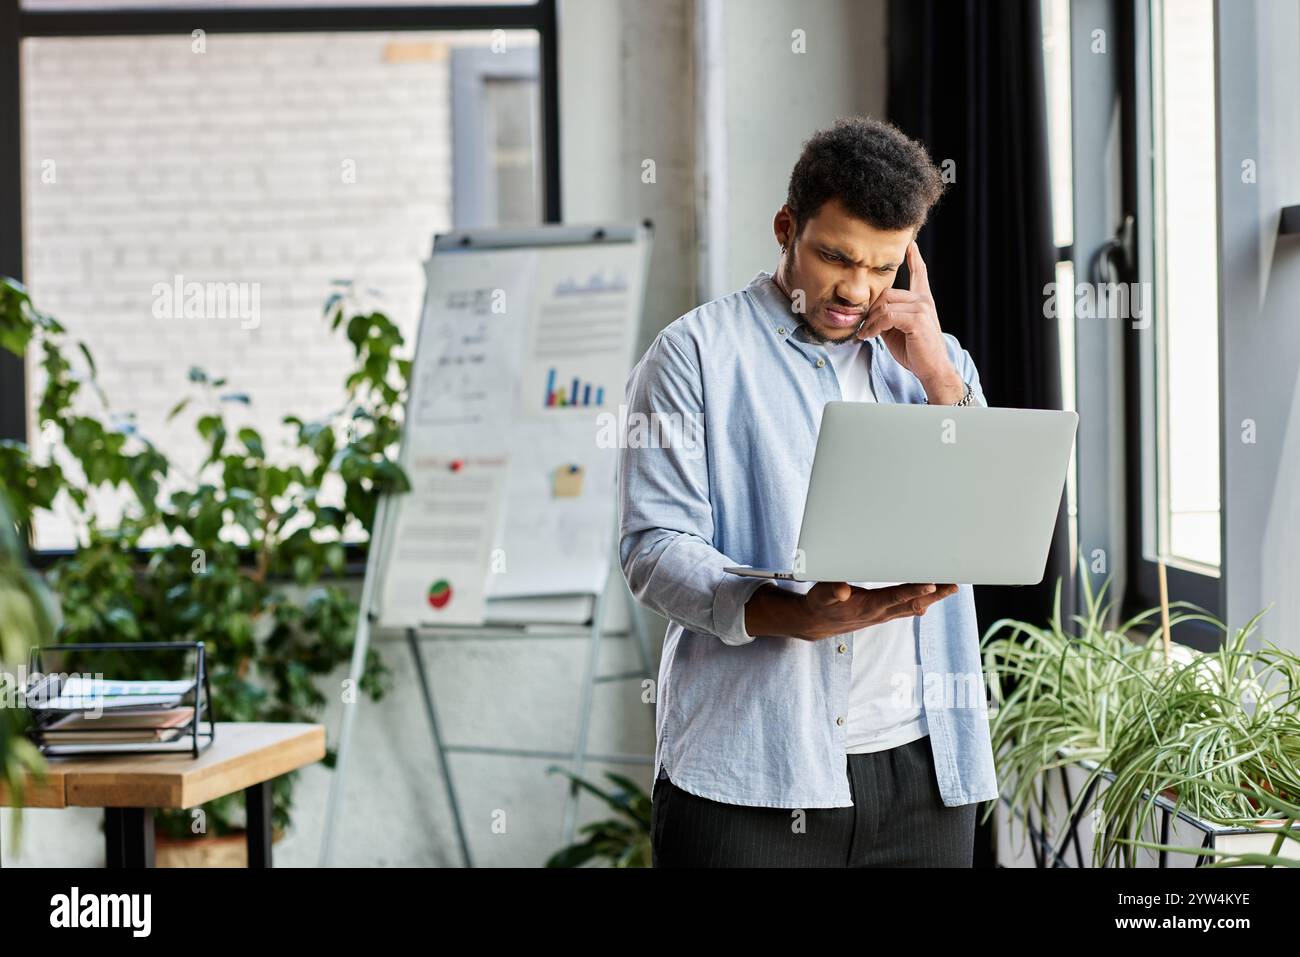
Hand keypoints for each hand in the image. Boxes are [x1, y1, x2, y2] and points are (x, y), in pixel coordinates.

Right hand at [745, 581, 958, 640]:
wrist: (817, 624)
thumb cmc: (820, 604)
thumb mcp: (820, 595)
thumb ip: (831, 591)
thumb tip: (843, 590)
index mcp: (867, 606)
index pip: (895, 597)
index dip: (914, 590)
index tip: (932, 582)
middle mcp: (880, 613)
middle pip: (913, 603)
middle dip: (935, 594)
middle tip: (955, 584)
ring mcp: (883, 615)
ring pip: (914, 606)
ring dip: (934, 598)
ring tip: (952, 587)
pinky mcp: (883, 614)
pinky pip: (908, 607)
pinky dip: (923, 600)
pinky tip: (934, 594)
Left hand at [856, 242, 962, 400]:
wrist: (932, 369)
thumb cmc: (915, 351)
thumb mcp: (898, 330)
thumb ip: (888, 315)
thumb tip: (869, 313)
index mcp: (922, 300)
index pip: (920, 273)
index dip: (914, 258)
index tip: (911, 244)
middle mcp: (923, 300)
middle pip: (887, 293)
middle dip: (870, 310)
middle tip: (863, 327)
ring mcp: (921, 308)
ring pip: (884, 305)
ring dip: (869, 321)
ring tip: (865, 334)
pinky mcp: (916, 319)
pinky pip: (887, 316)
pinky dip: (873, 327)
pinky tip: (869, 336)